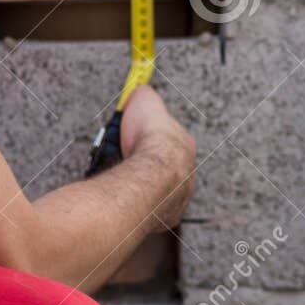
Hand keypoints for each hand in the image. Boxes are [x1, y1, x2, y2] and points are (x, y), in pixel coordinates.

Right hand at [118, 86, 196, 225]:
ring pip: (157, 188)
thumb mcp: (144, 102)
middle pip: (162, 165)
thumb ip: (143, 96)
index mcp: (184, 145)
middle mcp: (186, 171)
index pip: (168, 138)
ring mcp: (178, 195)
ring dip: (139, 183)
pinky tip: (124, 197)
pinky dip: (137, 203)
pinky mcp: (165, 214)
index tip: (131, 134)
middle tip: (120, 157)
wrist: (148, 177)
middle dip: (142, 161)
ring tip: (118, 177)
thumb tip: (138, 89)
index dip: (147, 135)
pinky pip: (151, 208)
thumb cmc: (149, 141)